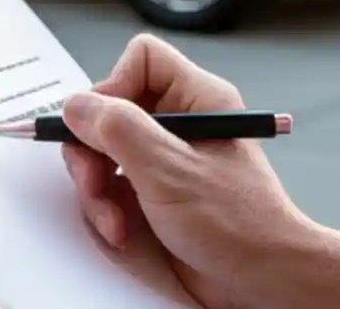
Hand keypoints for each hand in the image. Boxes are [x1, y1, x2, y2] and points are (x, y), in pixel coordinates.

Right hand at [61, 33, 310, 308]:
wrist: (262, 280)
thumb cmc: (239, 226)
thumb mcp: (170, 172)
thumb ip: (119, 131)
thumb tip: (77, 104)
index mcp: (197, 99)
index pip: (143, 59)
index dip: (114, 86)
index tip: (100, 125)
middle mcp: (179, 121)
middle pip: (111, 108)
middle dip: (93, 149)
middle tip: (95, 182)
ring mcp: (164, 157)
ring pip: (104, 149)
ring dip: (97, 187)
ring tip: (114, 219)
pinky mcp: (153, 189)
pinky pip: (111, 183)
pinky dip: (107, 207)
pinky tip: (122, 230)